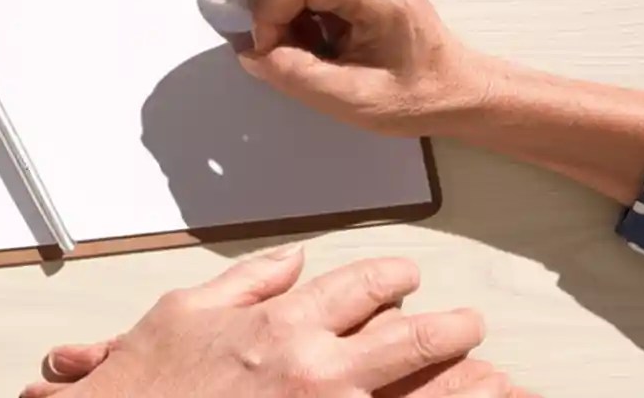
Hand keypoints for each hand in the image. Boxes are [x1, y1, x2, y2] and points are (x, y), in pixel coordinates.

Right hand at [20, 246, 489, 396]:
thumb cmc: (149, 382)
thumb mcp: (186, 310)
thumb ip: (247, 280)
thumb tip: (290, 260)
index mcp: (282, 326)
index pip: (360, 288)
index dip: (393, 276)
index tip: (407, 275)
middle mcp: (314, 373)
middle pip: (407, 341)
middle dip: (448, 330)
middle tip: (468, 325)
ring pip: (415, 397)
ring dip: (459, 384)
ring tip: (494, 379)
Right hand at [236, 0, 482, 136]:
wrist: (457, 89)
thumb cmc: (415, 100)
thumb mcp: (353, 102)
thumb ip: (297, 76)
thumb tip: (249, 53)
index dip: (267, 14)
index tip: (271, 54)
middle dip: (270, 14)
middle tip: (288, 55)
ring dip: (282, 15)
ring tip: (310, 51)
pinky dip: (296, 12)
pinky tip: (320, 39)